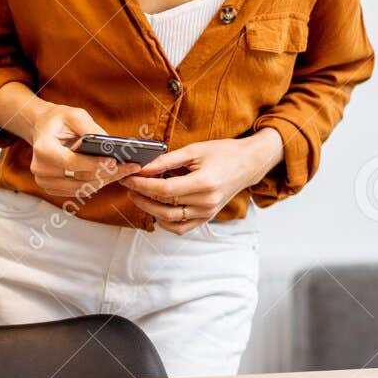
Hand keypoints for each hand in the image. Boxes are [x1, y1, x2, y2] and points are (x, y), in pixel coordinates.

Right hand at [26, 104, 142, 200]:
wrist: (43, 128)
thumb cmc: (59, 120)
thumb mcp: (75, 115)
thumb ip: (90, 128)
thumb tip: (111, 144)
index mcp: (43, 150)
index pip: (71, 162)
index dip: (94, 164)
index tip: (114, 161)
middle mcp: (41, 170)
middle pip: (79, 179)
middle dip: (107, 173)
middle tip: (130, 167)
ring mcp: (45, 182)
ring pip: (82, 188)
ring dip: (106, 181)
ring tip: (126, 171)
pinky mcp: (53, 188)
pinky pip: (79, 191)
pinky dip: (97, 183)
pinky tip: (114, 174)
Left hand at [119, 129, 282, 234]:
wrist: (249, 163)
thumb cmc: (224, 153)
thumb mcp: (194, 150)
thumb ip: (167, 160)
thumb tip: (143, 168)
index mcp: (204, 183)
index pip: (164, 189)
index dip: (142, 184)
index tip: (129, 177)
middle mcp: (207, 202)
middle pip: (164, 205)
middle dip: (142, 195)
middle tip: (129, 185)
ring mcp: (208, 212)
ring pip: (170, 219)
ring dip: (150, 209)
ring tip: (138, 196)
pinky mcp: (207, 217)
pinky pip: (181, 228)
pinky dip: (166, 222)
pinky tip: (157, 210)